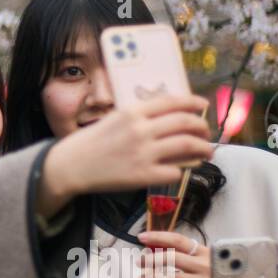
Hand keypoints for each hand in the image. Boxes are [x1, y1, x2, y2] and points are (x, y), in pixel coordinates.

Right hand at [44, 94, 213, 200]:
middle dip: (203, 127)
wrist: (71, 166)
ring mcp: (143, 153)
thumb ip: (140, 115)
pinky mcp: (143, 176)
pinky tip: (181, 169)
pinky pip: (176, 171)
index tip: (203, 105)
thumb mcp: (114, 118)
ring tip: (207, 152)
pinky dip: (183, 169)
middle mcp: (140, 130)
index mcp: (132, 112)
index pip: (172, 101)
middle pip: (186, 122)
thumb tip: (170, 115)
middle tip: (206, 132)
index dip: (193, 102)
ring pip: (188, 146)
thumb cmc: (91, 142)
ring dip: (204, 148)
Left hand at [138, 231, 210, 277]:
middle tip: (139, 262)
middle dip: (152, 259)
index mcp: (205, 252)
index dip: (158, 237)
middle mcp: (204, 265)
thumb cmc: (225, 273)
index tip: (141, 237)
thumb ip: (192, 253)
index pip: (178, 240)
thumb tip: (163, 247)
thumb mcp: (212, 258)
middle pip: (172, 258)